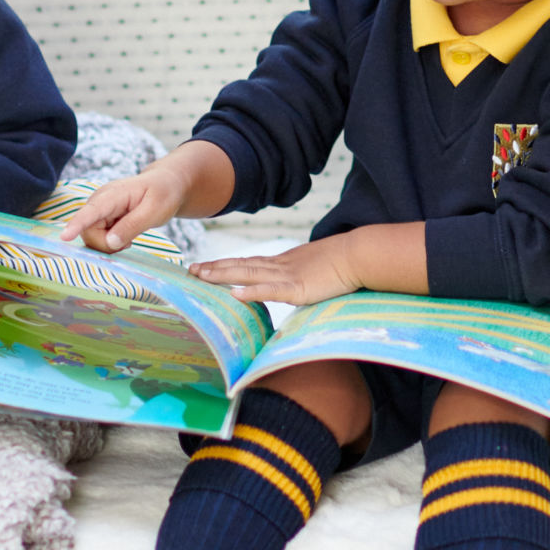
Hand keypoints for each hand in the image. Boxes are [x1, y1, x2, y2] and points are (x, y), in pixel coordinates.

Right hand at [63, 164, 191, 251]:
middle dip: (105, 245)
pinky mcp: (101, 218)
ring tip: (129, 238)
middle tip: (128, 244)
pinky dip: (110, 242)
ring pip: (91, 237)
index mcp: (113, 195)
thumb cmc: (163, 194)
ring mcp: (99, 210)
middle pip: (89, 231)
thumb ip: (132, 226)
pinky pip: (97, 237)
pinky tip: (124, 236)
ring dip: (108, 245)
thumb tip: (110, 242)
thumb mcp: (154, 211)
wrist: (166, 184)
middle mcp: (100, 201)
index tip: (64, 237)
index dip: (77, 225)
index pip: (91, 211)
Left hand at [191, 236, 363, 307]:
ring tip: (201, 276)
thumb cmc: (342, 264)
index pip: (247, 263)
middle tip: (190, 270)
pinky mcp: (298, 288)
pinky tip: (235, 294)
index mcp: (282, 263)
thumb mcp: (314, 270)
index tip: (203, 267)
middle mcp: (279, 266)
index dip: (224, 265)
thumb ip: (299, 278)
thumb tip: (292, 286)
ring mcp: (287, 276)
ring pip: (248, 274)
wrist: (359, 255)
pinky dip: (251, 292)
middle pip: (240, 265)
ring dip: (223, 275)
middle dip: (214, 269)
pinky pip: (270, 290)